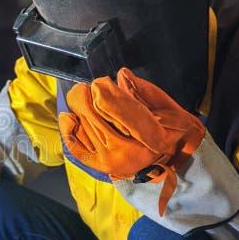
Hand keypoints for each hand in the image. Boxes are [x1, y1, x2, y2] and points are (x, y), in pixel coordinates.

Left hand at [58, 68, 204, 214]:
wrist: (170, 163)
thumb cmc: (169, 132)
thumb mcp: (166, 111)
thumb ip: (143, 93)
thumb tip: (121, 75)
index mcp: (145, 139)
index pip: (118, 111)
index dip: (106, 94)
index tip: (99, 82)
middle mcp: (123, 152)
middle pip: (95, 118)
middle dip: (87, 98)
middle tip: (84, 86)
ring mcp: (108, 160)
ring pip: (85, 127)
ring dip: (80, 109)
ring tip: (80, 96)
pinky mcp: (99, 165)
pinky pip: (77, 147)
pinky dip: (69, 131)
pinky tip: (68, 116)